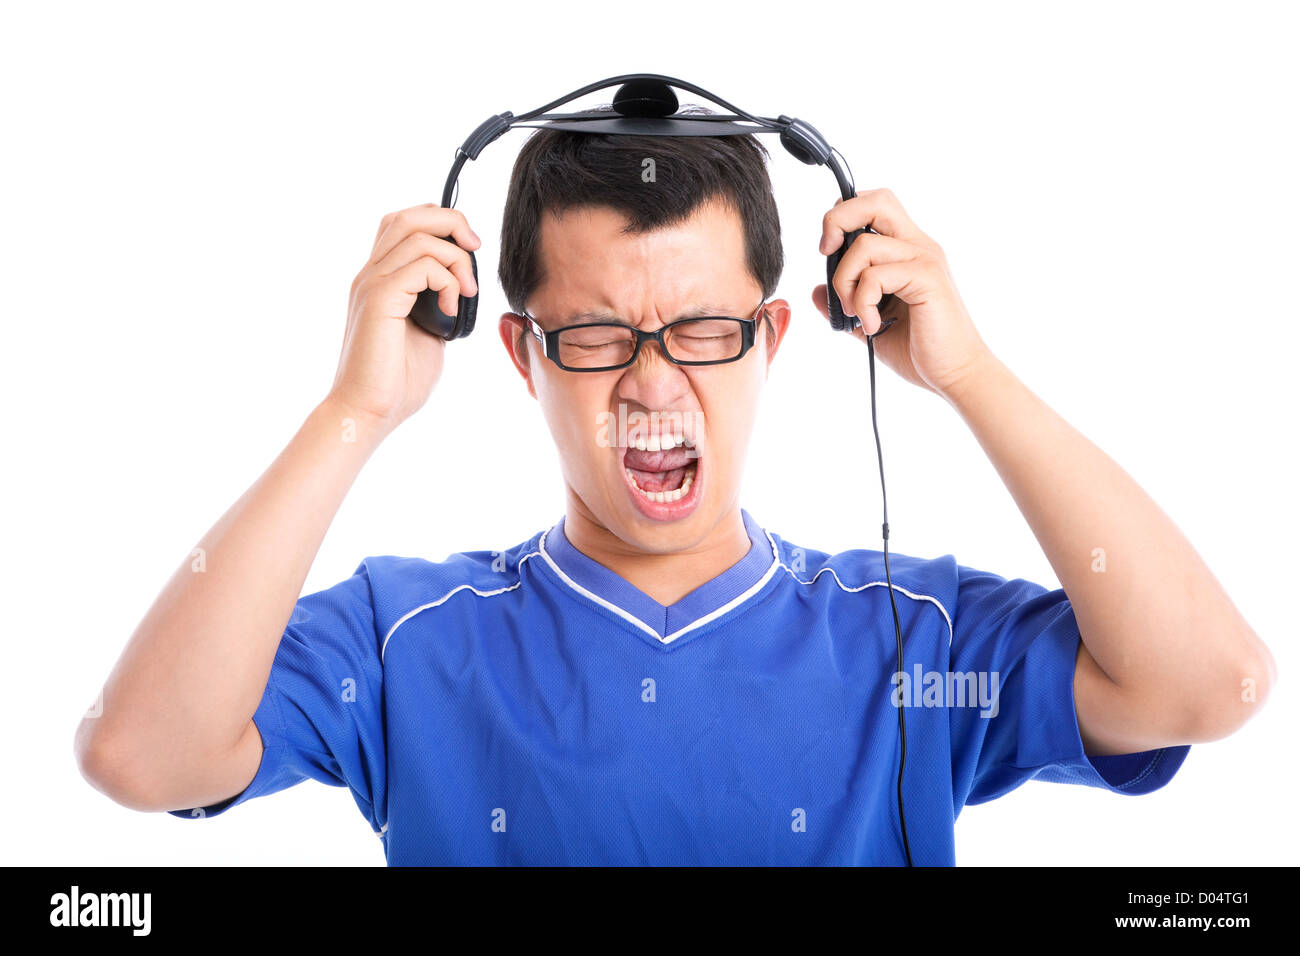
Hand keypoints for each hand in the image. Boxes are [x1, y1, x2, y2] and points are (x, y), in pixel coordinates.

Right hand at [328, 203, 480, 428]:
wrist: (367, 412)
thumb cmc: (395, 382)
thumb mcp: (429, 333)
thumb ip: (438, 304)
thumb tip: (462, 289)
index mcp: (380, 280)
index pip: (404, 224)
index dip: (440, 224)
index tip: (469, 251)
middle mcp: (371, 275)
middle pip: (409, 216)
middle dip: (451, 222)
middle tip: (474, 250)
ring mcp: (372, 284)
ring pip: (418, 234)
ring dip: (456, 260)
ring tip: (465, 294)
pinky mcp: (379, 298)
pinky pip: (422, 265)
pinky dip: (447, 282)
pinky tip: (449, 310)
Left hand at [814, 188, 992, 396]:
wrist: (956, 375)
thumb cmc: (921, 350)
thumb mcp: (870, 324)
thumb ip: (846, 304)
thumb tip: (817, 290)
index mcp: (907, 250)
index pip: (874, 205)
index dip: (844, 216)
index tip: (828, 251)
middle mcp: (918, 246)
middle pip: (875, 200)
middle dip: (837, 220)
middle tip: (826, 254)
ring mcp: (925, 260)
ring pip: (864, 246)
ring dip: (845, 282)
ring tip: (857, 314)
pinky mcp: (928, 278)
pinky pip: (876, 276)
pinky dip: (863, 303)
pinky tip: (872, 326)